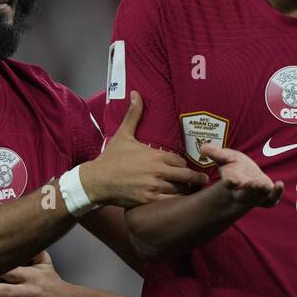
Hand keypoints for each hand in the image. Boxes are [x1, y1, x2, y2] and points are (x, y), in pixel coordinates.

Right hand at [81, 92, 206, 206]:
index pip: (181, 161)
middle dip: (194, 179)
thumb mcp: (123, 135)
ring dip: (185, 192)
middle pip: (187, 176)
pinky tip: (177, 203)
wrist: (96, 180)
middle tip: (200, 181)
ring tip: (189, 193)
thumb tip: (136, 93)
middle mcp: (158, 171)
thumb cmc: (111, 158)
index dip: (184, 165)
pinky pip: (170, 203)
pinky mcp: (149, 200)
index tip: (184, 169)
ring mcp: (154, 186)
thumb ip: (134, 115)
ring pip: (181, 191)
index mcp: (156, 155)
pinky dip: (176, 203)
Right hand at [199, 143, 282, 207]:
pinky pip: (271, 199)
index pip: (229, 184)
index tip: (229, 180)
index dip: (230, 183)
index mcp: (231, 182)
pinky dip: (277, 193)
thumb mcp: (226, 157)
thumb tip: (203, 147)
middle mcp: (242, 191)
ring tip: (265, 185)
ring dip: (261, 192)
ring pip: (258, 197)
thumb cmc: (234, 166)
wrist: (247, 174)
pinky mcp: (266, 196)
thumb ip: (216, 153)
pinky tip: (279, 183)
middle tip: (251, 184)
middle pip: (244, 195)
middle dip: (247, 190)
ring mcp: (255, 195)